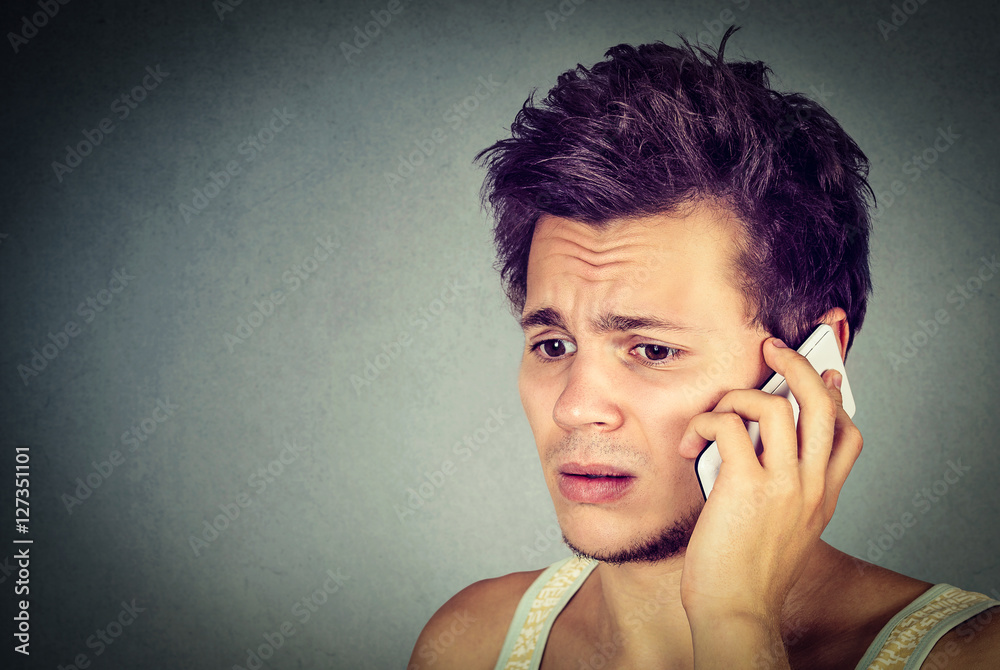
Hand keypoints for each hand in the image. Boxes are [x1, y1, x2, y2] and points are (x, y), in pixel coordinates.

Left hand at [677, 337, 862, 662]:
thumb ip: (780, 489)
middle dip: (798, 365)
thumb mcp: (781, 529)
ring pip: (776, 406)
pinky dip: (706, 421)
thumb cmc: (746, 573)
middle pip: (822, 404)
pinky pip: (729, 425)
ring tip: (713, 414)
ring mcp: (783, 485)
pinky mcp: (746, 486)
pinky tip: (691, 443)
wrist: (736, 612)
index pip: (849, 434)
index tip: (823, 373)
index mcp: (822, 498)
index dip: (836, 396)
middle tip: (772, 348)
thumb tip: (754, 444)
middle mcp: (810, 487)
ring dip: (737, 395)